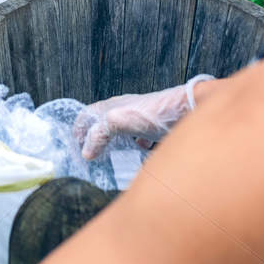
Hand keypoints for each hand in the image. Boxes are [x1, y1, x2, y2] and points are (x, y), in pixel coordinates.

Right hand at [71, 74, 214, 160]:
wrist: (189, 109)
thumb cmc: (155, 112)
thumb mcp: (120, 121)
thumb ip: (100, 134)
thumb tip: (86, 152)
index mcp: (114, 106)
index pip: (89, 114)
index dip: (79, 128)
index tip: (75, 144)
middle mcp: (126, 110)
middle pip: (105, 122)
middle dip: (96, 137)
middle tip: (90, 154)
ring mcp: (142, 119)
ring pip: (123, 130)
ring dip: (115, 143)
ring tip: (111, 158)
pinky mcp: (157, 128)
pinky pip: (142, 137)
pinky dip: (136, 146)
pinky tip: (139, 153)